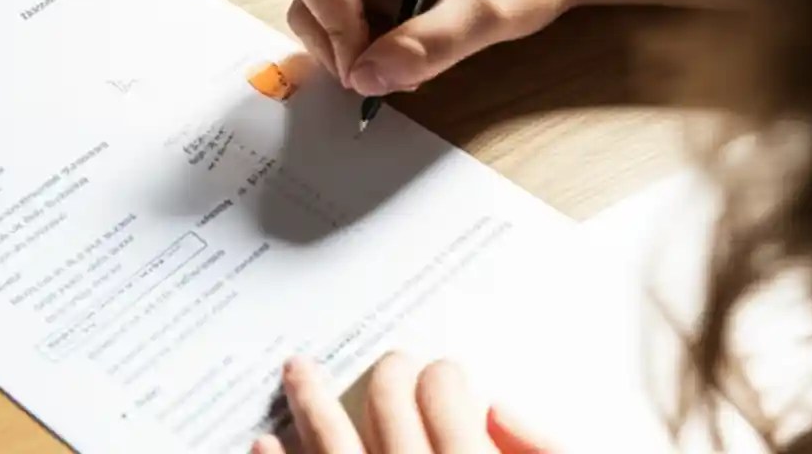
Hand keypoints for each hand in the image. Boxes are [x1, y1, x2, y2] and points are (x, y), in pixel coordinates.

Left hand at [253, 353, 554, 453]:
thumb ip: (546, 451)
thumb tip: (499, 409)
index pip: (446, 393)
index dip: (445, 378)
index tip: (443, 378)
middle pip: (388, 404)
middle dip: (389, 375)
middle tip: (390, 366)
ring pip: (329, 441)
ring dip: (311, 400)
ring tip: (295, 373)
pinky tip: (265, 442)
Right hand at [288, 0, 593, 95]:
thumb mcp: (490, 5)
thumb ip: (430, 42)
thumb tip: (367, 80)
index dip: (334, 30)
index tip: (368, 72)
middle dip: (341, 46)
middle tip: (388, 76)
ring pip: (325, 17)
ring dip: (357, 53)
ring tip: (409, 66)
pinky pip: (351, 25)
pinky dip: (372, 51)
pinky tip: (413, 54)